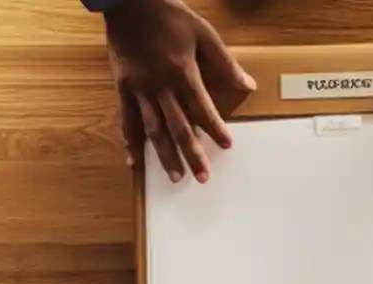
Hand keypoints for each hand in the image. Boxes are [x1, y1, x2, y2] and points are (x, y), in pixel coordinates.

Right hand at [103, 0, 255, 181]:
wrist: (131, 2)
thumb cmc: (170, 16)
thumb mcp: (205, 34)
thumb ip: (226, 64)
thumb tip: (248, 86)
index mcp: (182, 73)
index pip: (202, 109)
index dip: (215, 129)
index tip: (226, 145)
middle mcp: (160, 87)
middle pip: (179, 127)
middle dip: (192, 154)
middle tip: (203, 177)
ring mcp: (140, 90)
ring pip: (153, 130)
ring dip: (165, 156)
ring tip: (175, 177)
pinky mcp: (124, 88)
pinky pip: (127, 120)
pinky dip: (130, 142)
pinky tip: (134, 161)